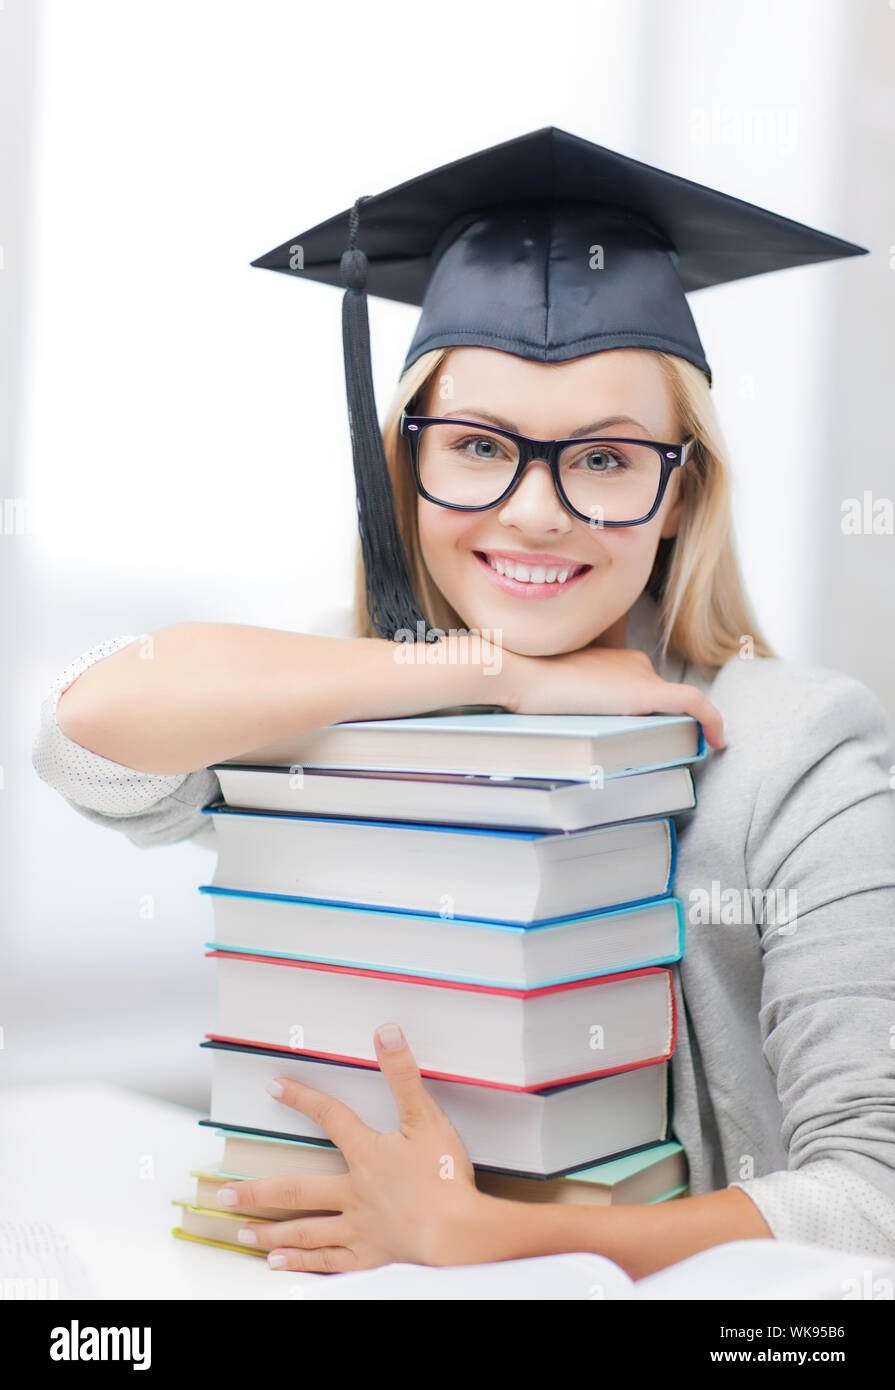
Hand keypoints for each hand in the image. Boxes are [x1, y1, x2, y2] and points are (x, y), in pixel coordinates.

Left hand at [216, 1023, 496, 1272]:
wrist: (456, 1233)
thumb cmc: (443, 1178)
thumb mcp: (427, 1118)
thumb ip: (404, 1075)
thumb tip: (386, 1033)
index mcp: (367, 1155)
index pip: (330, 1117)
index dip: (302, 1098)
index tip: (275, 1087)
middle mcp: (353, 1193)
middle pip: (296, 1190)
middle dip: (258, 1191)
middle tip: (224, 1195)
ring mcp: (359, 1229)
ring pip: (306, 1230)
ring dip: (272, 1231)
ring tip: (244, 1233)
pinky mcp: (370, 1257)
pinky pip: (328, 1262)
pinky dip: (302, 1263)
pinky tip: (280, 1265)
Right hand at [501, 645, 725, 748]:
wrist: (521, 676)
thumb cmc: (527, 689)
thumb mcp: (555, 697)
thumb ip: (576, 707)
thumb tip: (582, 742)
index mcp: (612, 661)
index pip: (639, 692)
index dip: (645, 717)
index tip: (642, 738)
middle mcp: (632, 663)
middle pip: (656, 702)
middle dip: (658, 728)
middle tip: (652, 755)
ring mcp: (640, 675)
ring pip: (670, 708)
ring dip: (675, 731)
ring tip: (674, 755)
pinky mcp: (646, 692)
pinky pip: (694, 704)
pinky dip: (711, 720)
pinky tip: (719, 741)